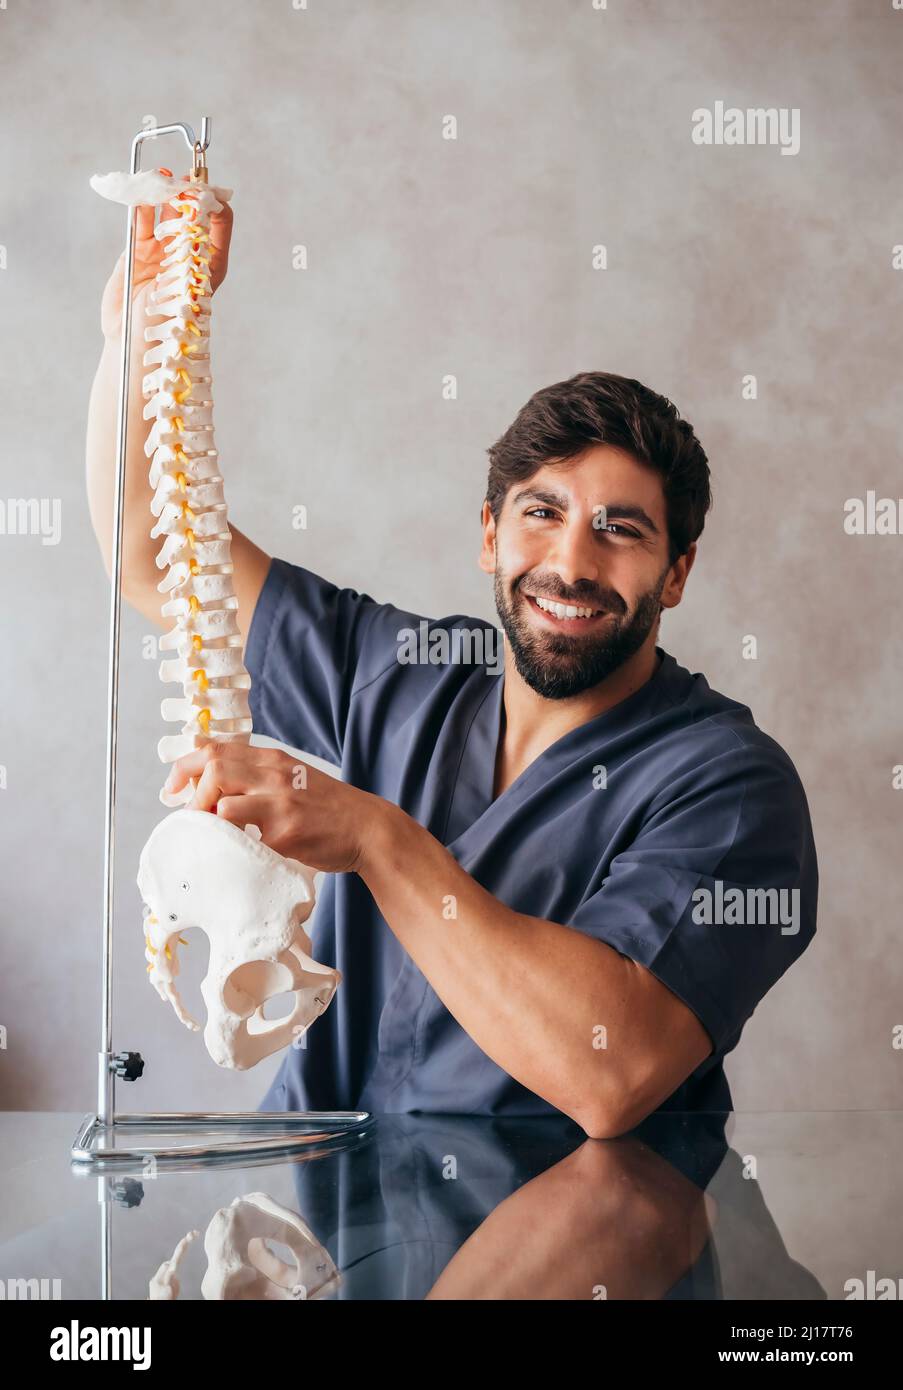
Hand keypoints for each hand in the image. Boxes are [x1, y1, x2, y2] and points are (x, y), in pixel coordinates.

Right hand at [100, 170, 232, 340]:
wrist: (135, 345)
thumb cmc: (169, 325)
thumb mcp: (190, 284)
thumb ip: (194, 248)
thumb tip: (200, 211)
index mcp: (210, 264)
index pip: (220, 222)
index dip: (214, 202)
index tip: (205, 191)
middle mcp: (188, 255)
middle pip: (193, 212)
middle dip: (188, 191)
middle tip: (182, 178)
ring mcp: (163, 252)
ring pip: (166, 212)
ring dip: (164, 193)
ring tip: (161, 177)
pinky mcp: (137, 252)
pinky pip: (141, 222)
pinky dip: (141, 205)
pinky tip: (141, 191)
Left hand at [164, 739, 381, 875]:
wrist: (367, 828)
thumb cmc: (326, 808)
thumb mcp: (292, 778)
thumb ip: (258, 776)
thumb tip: (212, 783)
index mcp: (273, 759)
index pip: (215, 749)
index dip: (184, 767)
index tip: (172, 789)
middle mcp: (275, 775)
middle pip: (214, 770)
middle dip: (193, 798)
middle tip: (193, 820)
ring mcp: (281, 803)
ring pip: (224, 804)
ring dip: (210, 824)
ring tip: (216, 839)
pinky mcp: (287, 833)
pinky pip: (245, 839)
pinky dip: (234, 846)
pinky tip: (242, 852)